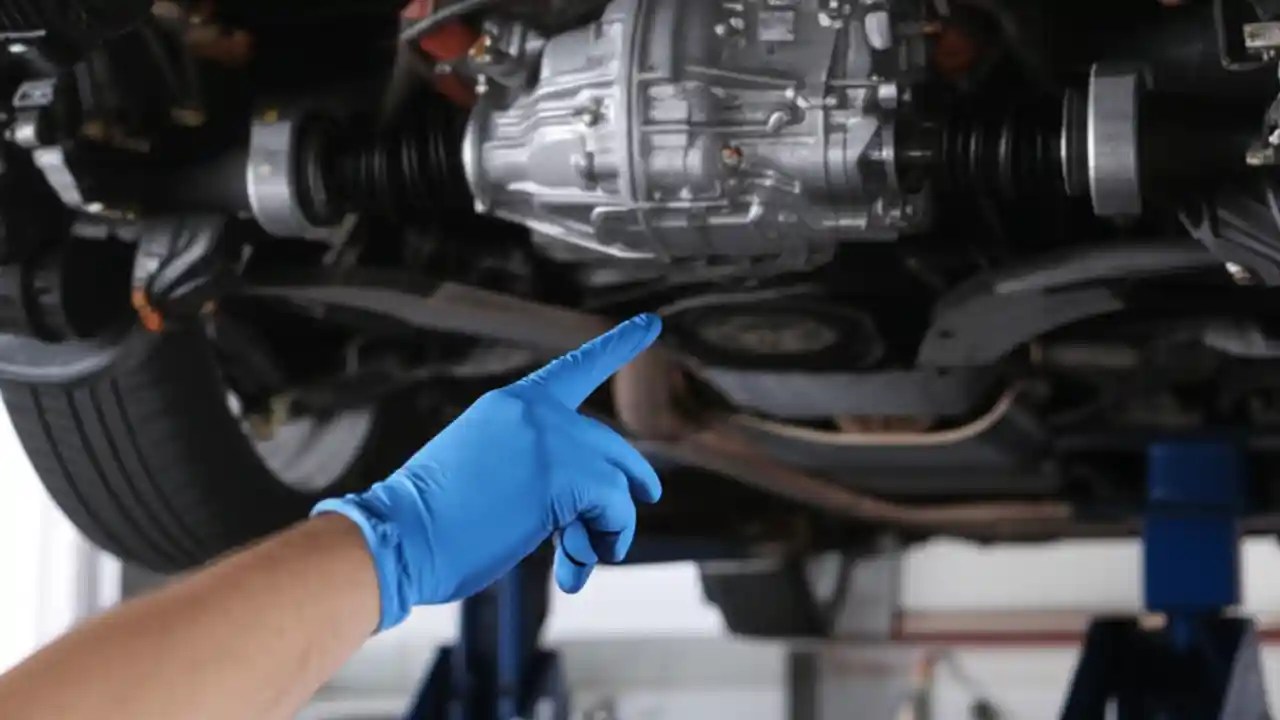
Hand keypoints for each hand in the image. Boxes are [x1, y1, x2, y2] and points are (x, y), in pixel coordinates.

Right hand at [313, 314, 663, 630]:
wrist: (395, 538)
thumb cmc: (428, 522)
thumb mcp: (484, 471)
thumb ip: (536, 467)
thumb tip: (591, 504)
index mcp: (508, 404)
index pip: (575, 368)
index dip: (618, 345)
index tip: (651, 323)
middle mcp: (534, 411)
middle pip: (606, 443)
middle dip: (629, 479)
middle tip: (647, 500)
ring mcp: (550, 439)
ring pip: (615, 483)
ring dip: (607, 527)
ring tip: (576, 562)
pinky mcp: (563, 476)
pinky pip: (615, 510)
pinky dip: (608, 538)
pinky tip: (573, 566)